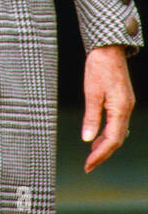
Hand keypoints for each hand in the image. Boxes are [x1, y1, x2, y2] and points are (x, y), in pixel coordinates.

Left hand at [82, 44, 134, 171]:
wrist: (109, 47)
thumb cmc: (99, 66)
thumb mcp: (91, 91)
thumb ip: (91, 116)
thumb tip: (87, 139)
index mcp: (120, 108)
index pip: (112, 140)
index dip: (100, 155)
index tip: (88, 165)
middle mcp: (127, 109)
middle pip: (117, 139)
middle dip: (103, 154)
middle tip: (88, 165)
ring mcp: (126, 105)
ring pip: (119, 132)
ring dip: (105, 144)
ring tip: (91, 154)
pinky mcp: (123, 100)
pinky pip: (118, 123)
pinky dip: (108, 133)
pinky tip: (98, 136)